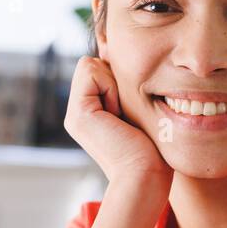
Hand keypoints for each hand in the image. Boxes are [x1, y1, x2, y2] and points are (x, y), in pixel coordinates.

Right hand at [63, 56, 172, 187]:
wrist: (145, 176)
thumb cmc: (152, 149)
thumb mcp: (137, 109)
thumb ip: (123, 86)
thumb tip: (114, 51)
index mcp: (89, 113)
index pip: (98, 68)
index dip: (118, 78)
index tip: (130, 111)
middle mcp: (77, 113)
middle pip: (93, 63)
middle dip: (115, 79)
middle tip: (126, 113)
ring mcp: (74, 114)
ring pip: (91, 64)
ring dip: (114, 84)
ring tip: (122, 115)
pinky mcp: (78, 113)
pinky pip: (92, 71)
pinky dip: (110, 87)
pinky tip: (117, 114)